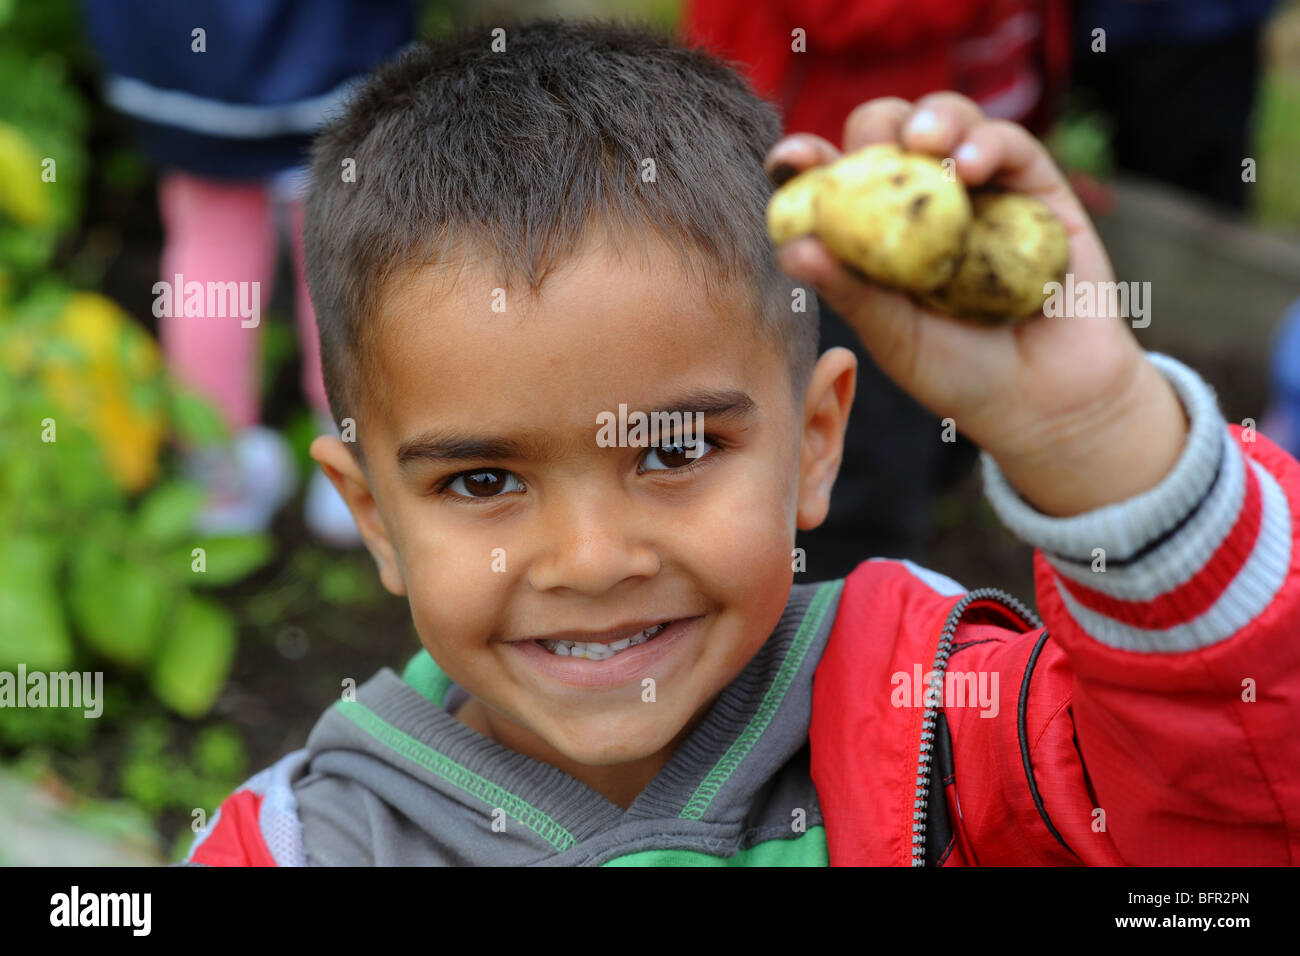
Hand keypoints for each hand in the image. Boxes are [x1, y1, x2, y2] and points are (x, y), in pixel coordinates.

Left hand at [766, 93, 1186, 515]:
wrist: (1047, 398)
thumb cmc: (958, 373)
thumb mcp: (893, 336)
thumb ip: (850, 291)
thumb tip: (790, 249)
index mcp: (872, 233)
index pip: (831, 181)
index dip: (806, 161)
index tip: (789, 160)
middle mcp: (921, 200)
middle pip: (887, 133)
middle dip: (873, 129)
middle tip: (869, 150)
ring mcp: (979, 187)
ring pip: (946, 121)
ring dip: (932, 119)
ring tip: (926, 144)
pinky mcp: (1036, 185)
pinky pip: (1010, 145)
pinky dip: (987, 144)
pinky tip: (972, 168)